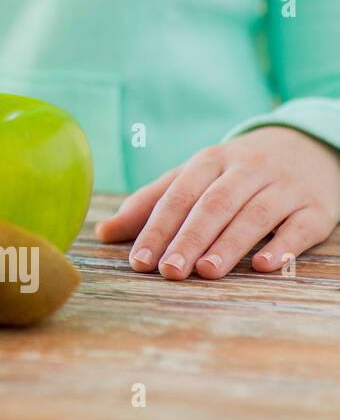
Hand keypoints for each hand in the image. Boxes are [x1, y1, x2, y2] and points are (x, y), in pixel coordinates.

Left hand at [96, 126, 339, 278]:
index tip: (140, 261)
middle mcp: (247, 169)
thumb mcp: (192, 177)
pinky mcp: (317, 208)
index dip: (158, 228)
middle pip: (214, 204)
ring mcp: (284, 187)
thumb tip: (103, 233)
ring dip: (229, 244)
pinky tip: (263, 266)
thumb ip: (150, 203)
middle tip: (169, 271)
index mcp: (209, 161)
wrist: (305, 147)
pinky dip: (283, 246)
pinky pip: (300, 226)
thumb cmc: (233, 173)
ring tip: (207, 272)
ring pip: (255, 214)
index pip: (178, 195)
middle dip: (190, 238)